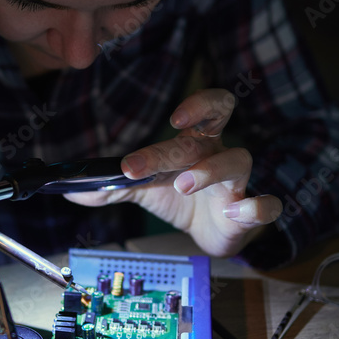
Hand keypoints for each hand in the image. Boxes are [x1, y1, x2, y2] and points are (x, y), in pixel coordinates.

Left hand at [64, 89, 281, 257]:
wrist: (213, 232)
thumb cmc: (183, 199)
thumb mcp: (148, 188)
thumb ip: (114, 187)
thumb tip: (72, 192)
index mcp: (198, 143)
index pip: (206, 109)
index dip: (196, 105)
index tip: (172, 118)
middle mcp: (220, 155)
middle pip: (217, 125)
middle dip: (191, 128)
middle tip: (163, 141)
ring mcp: (238, 183)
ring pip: (239, 161)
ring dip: (211, 170)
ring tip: (184, 184)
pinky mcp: (249, 214)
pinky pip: (266, 205)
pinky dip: (255, 208)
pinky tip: (237, 213)